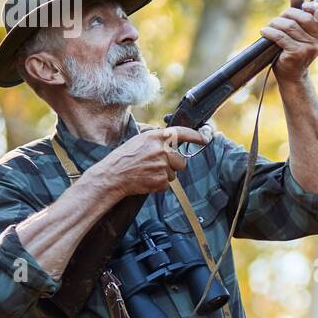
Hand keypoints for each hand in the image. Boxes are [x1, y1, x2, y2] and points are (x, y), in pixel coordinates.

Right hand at [89, 126, 210, 197]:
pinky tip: (146, 180)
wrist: (112, 175)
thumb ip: (157, 139)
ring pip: (174, 173)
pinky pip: (167, 184)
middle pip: (181, 160)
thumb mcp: (139, 141)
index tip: (205, 139)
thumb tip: (172, 138)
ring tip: (147, 172)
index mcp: (155, 137)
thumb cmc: (123, 158)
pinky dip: (158, 184)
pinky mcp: (160, 180)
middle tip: (156, 166)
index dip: (196, 136)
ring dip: (164, 175)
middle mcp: (161, 149)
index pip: (181, 133)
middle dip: (173, 165)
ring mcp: (162, 165)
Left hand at [260, 0, 317, 83]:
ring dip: (276, 23)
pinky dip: (270, 32)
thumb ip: (299, 9)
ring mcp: (310, 48)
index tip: (304, 7)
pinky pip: (280, 36)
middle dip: (288, 13)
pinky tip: (265, 32)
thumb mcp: (300, 27)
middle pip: (304, 17)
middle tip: (280, 19)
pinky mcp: (297, 54)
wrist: (292, 74)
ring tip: (271, 26)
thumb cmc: (295, 47)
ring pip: (290, 26)